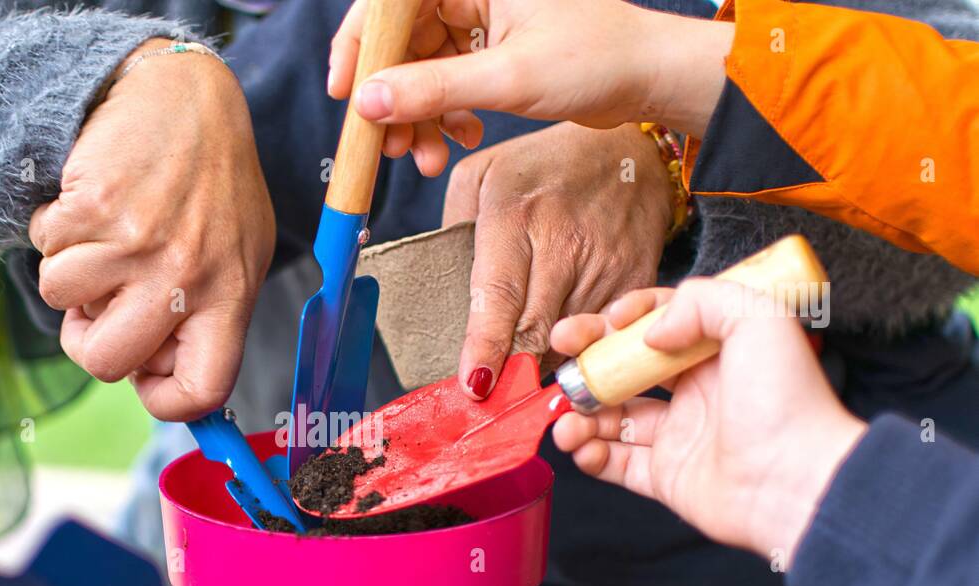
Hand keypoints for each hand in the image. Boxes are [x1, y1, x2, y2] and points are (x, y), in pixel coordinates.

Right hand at [29, 40, 275, 420]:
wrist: (186, 96)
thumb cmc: (213, 184)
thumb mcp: (238, 255)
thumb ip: (207, 318)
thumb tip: (154, 377)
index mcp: (230, 296)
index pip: (204, 389)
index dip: (164, 401)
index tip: (145, 380)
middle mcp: (186, 276)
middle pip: (109, 363)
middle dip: (88, 343)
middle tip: (99, 309)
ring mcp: (138, 241)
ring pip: (61, 302)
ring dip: (68, 274)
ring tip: (102, 239)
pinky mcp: (94, 205)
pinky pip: (45, 247)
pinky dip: (54, 229)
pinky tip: (89, 204)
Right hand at [328, 0, 731, 171]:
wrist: (650, 78)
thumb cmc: (597, 59)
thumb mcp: (508, 77)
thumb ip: (433, 88)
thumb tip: (368, 102)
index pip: (390, 2)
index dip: (361, 45)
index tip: (346, 93)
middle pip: (402, 41)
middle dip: (393, 99)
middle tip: (389, 147)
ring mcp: (480, 19)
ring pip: (421, 68)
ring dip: (418, 118)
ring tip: (426, 160)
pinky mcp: (492, 49)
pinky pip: (446, 82)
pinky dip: (445, 115)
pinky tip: (461, 138)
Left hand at [446, 123, 670, 398]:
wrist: (635, 152)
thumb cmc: (546, 166)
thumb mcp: (483, 174)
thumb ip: (453, 226)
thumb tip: (442, 286)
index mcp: (517, 215)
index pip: (499, 294)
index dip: (486, 344)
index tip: (474, 384)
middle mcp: (565, 243)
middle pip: (535, 331)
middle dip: (510, 372)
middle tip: (488, 401)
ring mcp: (606, 267)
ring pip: (569, 342)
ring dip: (542, 368)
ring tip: (519, 385)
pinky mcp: (635, 283)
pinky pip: (602, 337)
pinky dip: (579, 354)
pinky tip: (559, 358)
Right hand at [550, 280, 866, 562]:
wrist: (797, 481)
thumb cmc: (787, 401)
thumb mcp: (759, 320)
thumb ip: (702, 301)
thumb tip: (651, 331)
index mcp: (717, 353)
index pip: (659, 325)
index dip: (627, 319)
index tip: (606, 321)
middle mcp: (696, 392)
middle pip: (627, 370)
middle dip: (589, 363)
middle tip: (562, 358)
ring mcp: (680, 437)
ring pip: (615, 419)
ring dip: (581, 415)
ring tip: (565, 420)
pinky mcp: (669, 479)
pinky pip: (618, 464)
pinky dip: (591, 456)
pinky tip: (580, 446)